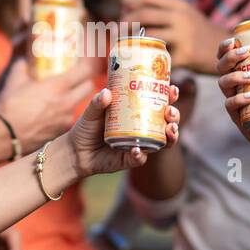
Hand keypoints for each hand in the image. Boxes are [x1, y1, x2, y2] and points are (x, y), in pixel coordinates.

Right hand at [0, 55, 95, 148]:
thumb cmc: (9, 106)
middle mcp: (67, 102)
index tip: (84, 61)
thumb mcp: (14, 80)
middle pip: (89, 88)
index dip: (88, 63)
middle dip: (84, 81)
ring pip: (79, 104)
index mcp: (58, 86)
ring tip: (60, 98)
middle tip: (76, 79)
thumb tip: (24, 61)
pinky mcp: (61, 132)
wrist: (4, 135)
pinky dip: (63, 115)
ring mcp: (66, 119)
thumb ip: (21, 66)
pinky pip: (67, 119)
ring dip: (74, 99)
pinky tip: (51, 115)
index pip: (86, 70)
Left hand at [58, 82, 182, 180]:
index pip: (158, 103)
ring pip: (162, 142)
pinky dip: (140, 154)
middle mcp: (141, 129)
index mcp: (136, 113)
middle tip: (170, 112)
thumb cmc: (86, 127)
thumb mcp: (91, 111)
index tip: (173, 90)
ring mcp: (138, 144)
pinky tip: (137, 149)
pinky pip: (140, 158)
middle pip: (166, 122)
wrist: (75, 152)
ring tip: (170, 129)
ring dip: (170, 136)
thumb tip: (107, 92)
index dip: (169, 97)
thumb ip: (98, 102)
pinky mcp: (129, 160)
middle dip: (174, 116)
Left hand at [120, 0, 227, 73]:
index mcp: (179, 6)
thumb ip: (167, 12)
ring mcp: (183, 36)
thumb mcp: (187, 14)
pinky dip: (150, 62)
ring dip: (132, 42)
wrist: (227, 49)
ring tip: (126, 48)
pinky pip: (160, 58)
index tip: (122, 14)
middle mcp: (180, 17)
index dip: (130, 5)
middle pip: (143, 15)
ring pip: (148, 36)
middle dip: (126, 23)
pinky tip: (142, 64)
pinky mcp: (184, 55)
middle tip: (119, 32)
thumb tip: (134, 12)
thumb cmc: (201, 33)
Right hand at [216, 36, 249, 164]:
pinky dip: (239, 99)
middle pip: (221, 67)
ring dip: (235, 76)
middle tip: (245, 52)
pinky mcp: (237, 116)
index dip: (224, 47)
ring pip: (223, 83)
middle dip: (229, 56)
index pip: (226, 57)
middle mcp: (235, 86)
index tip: (234, 39)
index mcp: (242, 73)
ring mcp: (234, 101)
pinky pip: (230, 105)